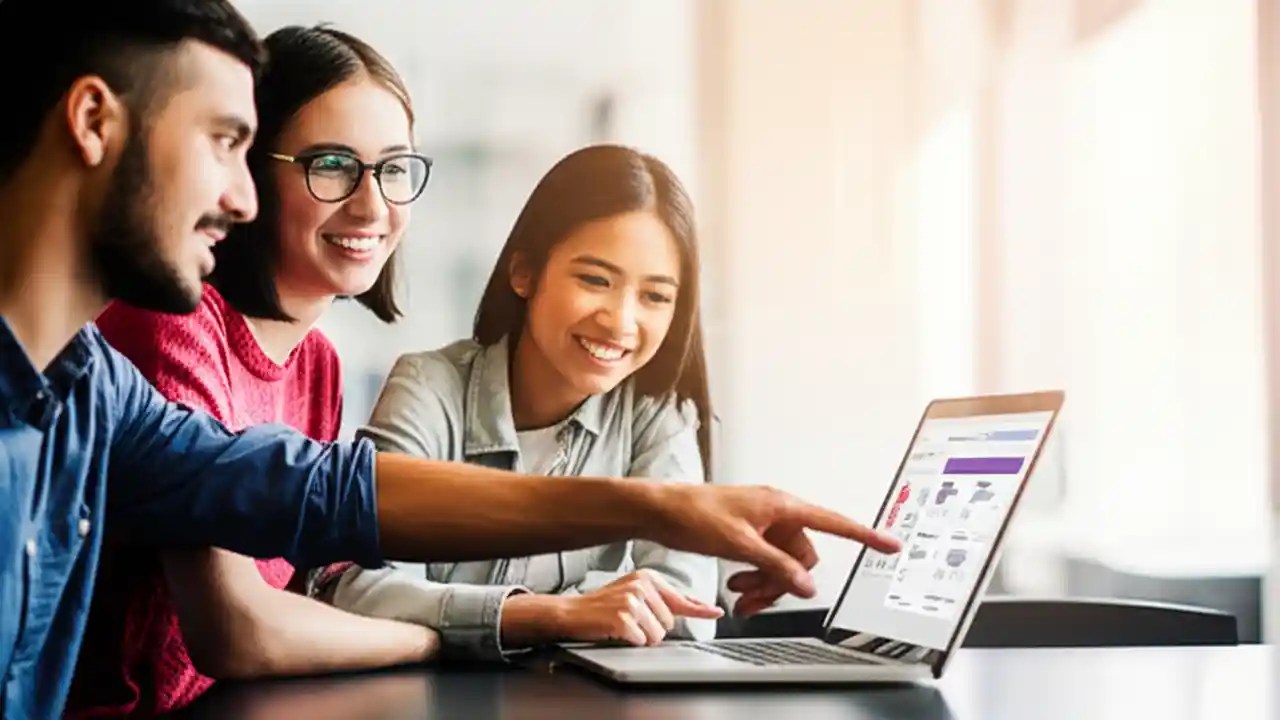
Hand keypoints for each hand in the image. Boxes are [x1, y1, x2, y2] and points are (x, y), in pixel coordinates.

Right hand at [506, 570, 722, 646]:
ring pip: (657, 634)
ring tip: (623, 626)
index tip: (717, 611)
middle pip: (669, 623)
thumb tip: (696, 606)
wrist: (572, 612)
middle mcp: (642, 585)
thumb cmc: (604, 606)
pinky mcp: (623, 616)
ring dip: (642, 637)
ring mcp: (632, 600)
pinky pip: (641, 640)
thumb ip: (664, 600)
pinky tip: (616, 631)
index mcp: (647, 578)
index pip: (680, 598)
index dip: (700, 608)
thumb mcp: (635, 594)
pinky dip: (630, 641)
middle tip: (631, 621)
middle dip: (652, 629)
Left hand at [649, 485, 901, 614]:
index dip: (864, 536)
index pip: (833, 522)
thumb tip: (807, 585)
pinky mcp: (748, 534)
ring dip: (767, 583)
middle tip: (757, 598)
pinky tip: (738, 587)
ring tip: (742, 596)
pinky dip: (756, 578)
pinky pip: (766, 562)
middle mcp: (777, 513)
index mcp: (782, 506)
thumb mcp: (740, 545)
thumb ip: (777, 566)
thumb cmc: (694, 514)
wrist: (661, 511)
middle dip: (784, 581)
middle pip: (802, 556)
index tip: (889, 545)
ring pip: (783, 563)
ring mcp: (763, 524)